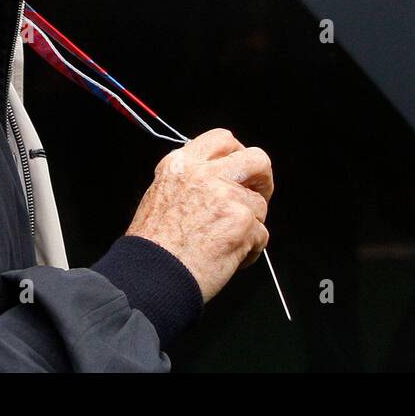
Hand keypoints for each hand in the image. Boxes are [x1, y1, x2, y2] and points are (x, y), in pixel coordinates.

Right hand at [124, 128, 273, 302]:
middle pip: (256, 159)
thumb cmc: (153, 246)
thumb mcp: (161, 194)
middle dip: (263, 178)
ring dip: (250, 226)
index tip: (241, 169)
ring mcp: (227, 197)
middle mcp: (205, 174)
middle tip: (258, 195)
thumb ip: (191, 179)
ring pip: (260, 206)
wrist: (151, 276)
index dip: (238, 153)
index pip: (222, 139)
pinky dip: (250, 250)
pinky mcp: (242, 223)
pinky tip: (228, 258)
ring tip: (226, 243)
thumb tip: (218, 177)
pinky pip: (261, 236)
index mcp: (182, 164)